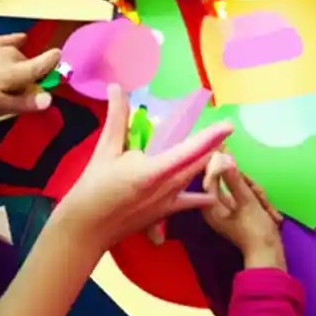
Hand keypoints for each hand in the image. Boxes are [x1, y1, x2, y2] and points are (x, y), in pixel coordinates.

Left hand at [0, 34, 59, 112]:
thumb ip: (23, 102)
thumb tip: (49, 100)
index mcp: (17, 72)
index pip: (43, 64)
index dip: (53, 62)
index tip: (58, 57)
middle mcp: (11, 55)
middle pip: (28, 61)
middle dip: (28, 71)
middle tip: (16, 87)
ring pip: (15, 51)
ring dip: (17, 59)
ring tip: (8, 71)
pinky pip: (3, 39)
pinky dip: (11, 41)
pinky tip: (14, 40)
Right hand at [50, 84, 233, 249]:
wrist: (86, 228)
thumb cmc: (93, 188)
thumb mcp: (105, 150)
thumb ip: (117, 118)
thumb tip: (116, 87)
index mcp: (155, 170)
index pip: (190, 150)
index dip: (211, 137)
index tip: (229, 125)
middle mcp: (168, 187)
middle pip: (199, 164)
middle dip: (213, 147)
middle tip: (223, 132)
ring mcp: (169, 202)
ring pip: (197, 179)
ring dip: (208, 165)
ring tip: (218, 151)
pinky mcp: (165, 213)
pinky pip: (191, 202)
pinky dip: (204, 194)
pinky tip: (213, 191)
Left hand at [203, 152, 285, 269]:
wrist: (270, 253)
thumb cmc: (255, 230)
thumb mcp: (246, 201)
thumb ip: (234, 179)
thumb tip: (224, 157)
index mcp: (211, 205)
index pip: (210, 176)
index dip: (218, 160)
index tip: (224, 145)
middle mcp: (215, 205)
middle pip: (229, 180)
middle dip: (248, 186)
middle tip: (259, 197)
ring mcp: (228, 208)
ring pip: (242, 186)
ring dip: (256, 193)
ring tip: (266, 208)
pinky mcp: (239, 210)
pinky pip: (247, 195)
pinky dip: (258, 199)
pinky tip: (268, 211)